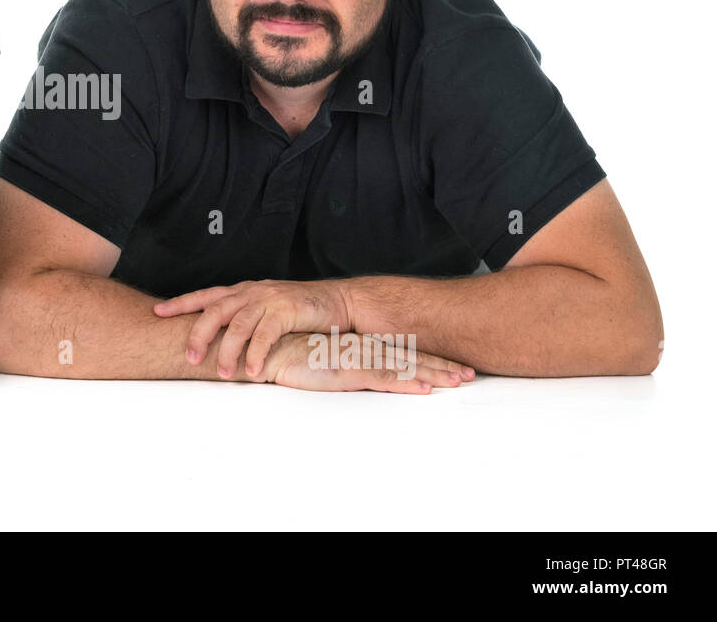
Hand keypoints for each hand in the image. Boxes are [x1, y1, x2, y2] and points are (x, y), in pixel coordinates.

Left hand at [154, 279, 352, 378]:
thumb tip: (216, 338)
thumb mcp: (265, 309)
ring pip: (238, 324)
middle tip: (188, 357)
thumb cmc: (298, 310)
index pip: (206, 296)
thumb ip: (243, 317)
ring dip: (227, 351)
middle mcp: (252, 292)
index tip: (157, 312)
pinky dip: (256, 354)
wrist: (337, 302)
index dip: (181, 303)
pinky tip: (252, 371)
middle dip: (198, 334)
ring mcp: (269, 299)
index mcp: (243, 291)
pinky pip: (265, 335)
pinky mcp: (287, 310)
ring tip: (221, 373)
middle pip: (215, 310)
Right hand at [255, 332, 473, 392]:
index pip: (400, 352)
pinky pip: (383, 378)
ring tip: (459, 381)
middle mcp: (362, 349)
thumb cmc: (287, 356)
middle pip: (410, 357)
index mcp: (358, 346)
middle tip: (470, 374)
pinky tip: (425, 389)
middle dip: (442, 366)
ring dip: (433, 374)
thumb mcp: (321, 359)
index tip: (453, 367)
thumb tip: (356, 369)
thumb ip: (341, 361)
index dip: (428, 359)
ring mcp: (356, 358)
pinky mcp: (346, 370)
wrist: (265, 350)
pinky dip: (406, 383)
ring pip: (403, 367)